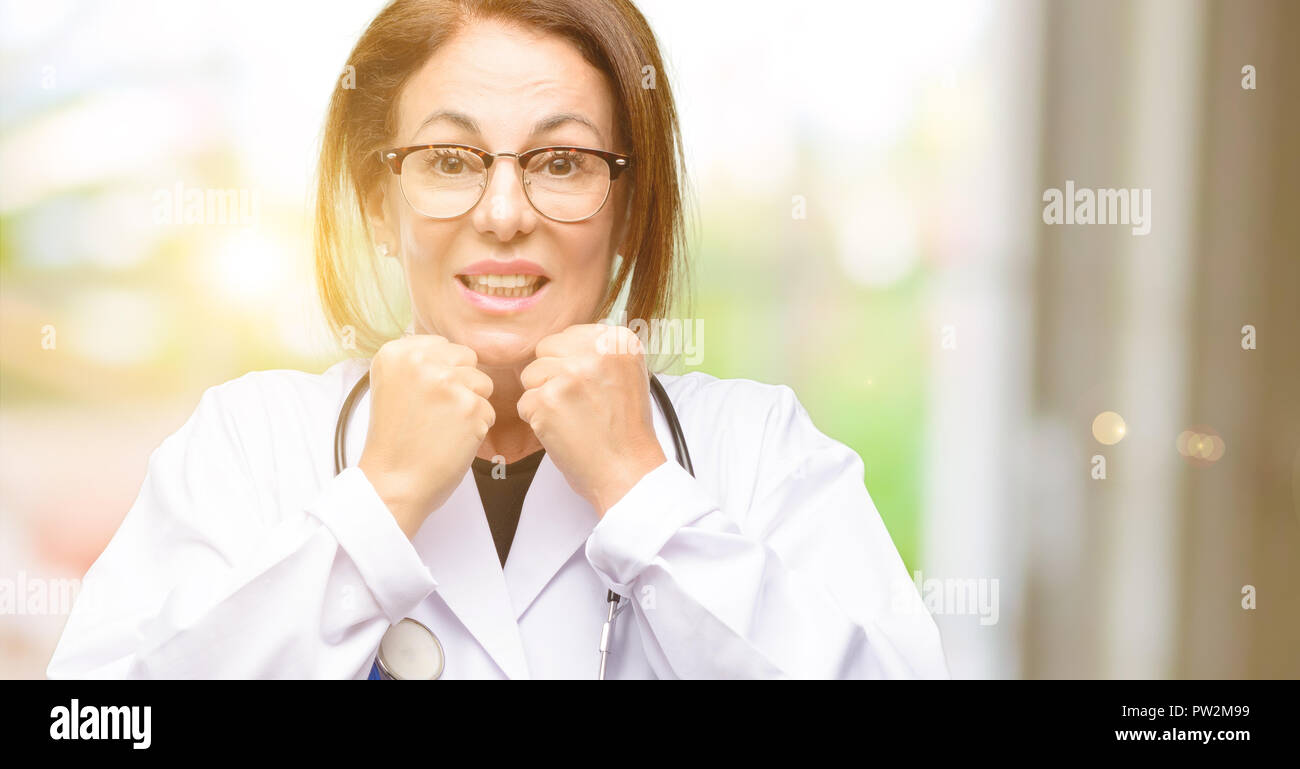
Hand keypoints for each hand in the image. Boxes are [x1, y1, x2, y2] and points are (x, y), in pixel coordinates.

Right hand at [358, 334, 494, 537]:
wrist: (393, 483)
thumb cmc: (396, 440)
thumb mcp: (392, 386)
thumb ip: (418, 362)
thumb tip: (449, 349)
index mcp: (396, 352)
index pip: (443, 346)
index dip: (441, 373)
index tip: (422, 398)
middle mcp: (421, 361)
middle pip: (466, 359)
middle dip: (460, 384)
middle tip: (434, 414)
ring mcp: (447, 383)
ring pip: (482, 383)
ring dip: (471, 405)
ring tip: (442, 427)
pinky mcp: (470, 407)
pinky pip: (489, 410)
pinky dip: (476, 428)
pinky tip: (452, 440)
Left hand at [518, 324, 666, 516]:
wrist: (628, 472)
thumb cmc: (626, 432)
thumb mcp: (628, 376)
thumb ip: (600, 353)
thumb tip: (567, 341)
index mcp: (618, 341)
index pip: (570, 335)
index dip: (570, 363)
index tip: (587, 386)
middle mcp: (595, 352)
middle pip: (546, 350)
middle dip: (553, 376)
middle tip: (577, 404)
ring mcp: (570, 376)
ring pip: (531, 375)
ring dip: (543, 398)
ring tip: (572, 418)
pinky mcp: (547, 401)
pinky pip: (525, 403)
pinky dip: (537, 421)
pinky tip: (563, 432)